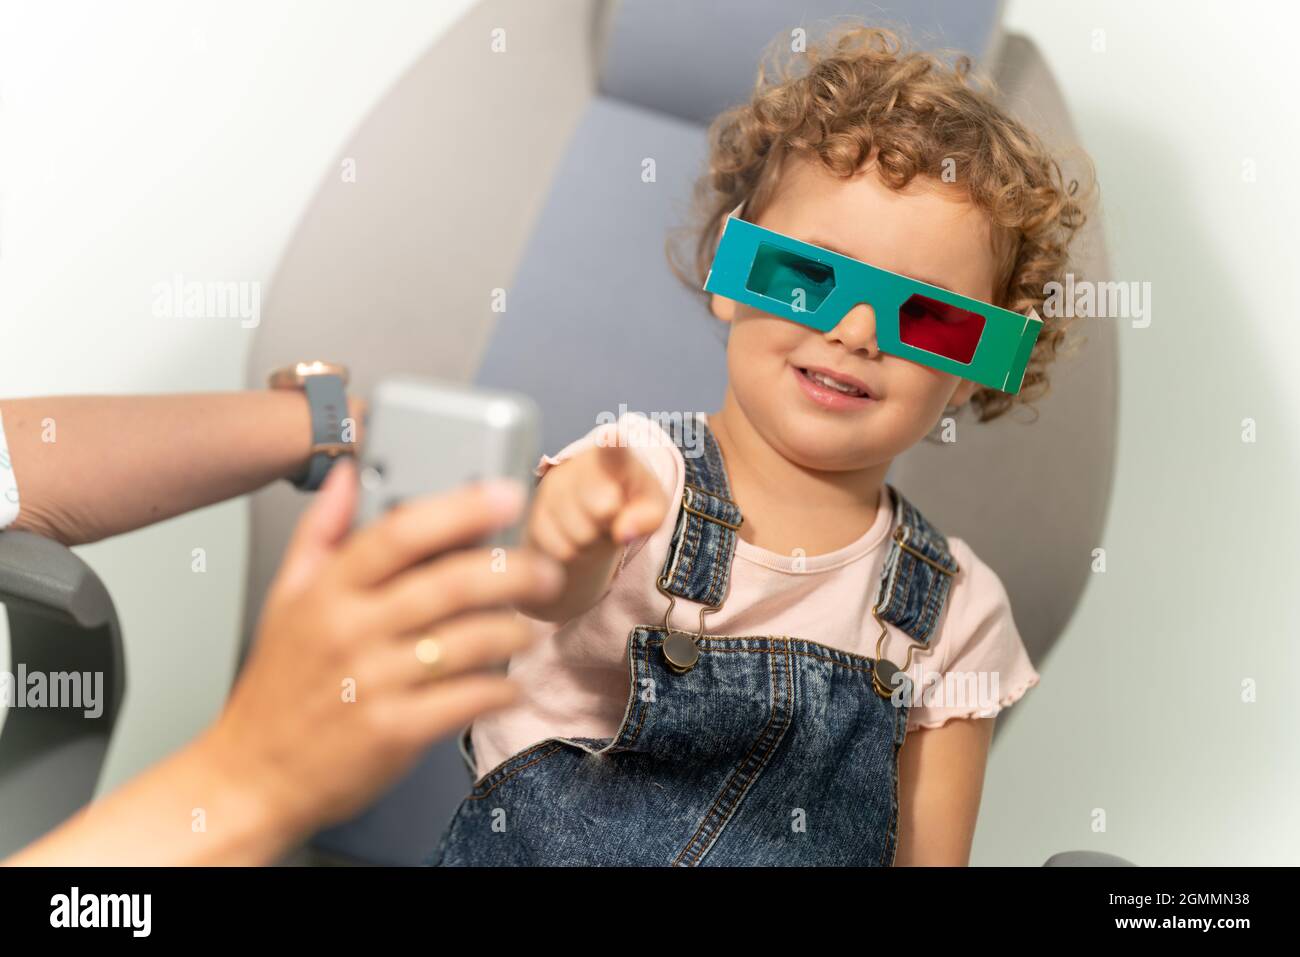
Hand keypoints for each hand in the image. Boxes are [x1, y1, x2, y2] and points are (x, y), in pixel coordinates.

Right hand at [202, 459, 565, 836]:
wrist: (252, 776)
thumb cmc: (278, 687)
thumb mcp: (286, 597)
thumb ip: (322, 531)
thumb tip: (347, 473)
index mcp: (328, 592)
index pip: (399, 534)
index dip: (459, 509)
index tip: (504, 494)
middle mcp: (351, 631)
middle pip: (448, 584)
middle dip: (510, 572)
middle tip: (543, 570)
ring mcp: (373, 683)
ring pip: (467, 641)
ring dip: (512, 631)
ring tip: (526, 628)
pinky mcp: (394, 732)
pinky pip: (465, 699)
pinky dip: (499, 690)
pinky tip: (508, 685)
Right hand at [516, 443, 667, 622]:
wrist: (592, 508)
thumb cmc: (627, 501)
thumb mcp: (651, 507)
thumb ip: (648, 516)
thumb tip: (623, 532)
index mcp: (613, 456)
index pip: (612, 450)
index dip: (612, 444)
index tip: (613, 436)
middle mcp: (576, 466)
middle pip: (601, 511)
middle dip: (610, 522)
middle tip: (608, 514)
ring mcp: (551, 490)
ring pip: (579, 536)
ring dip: (591, 541)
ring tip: (592, 524)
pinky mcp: (534, 514)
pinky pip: (560, 549)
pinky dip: (573, 551)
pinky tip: (573, 534)